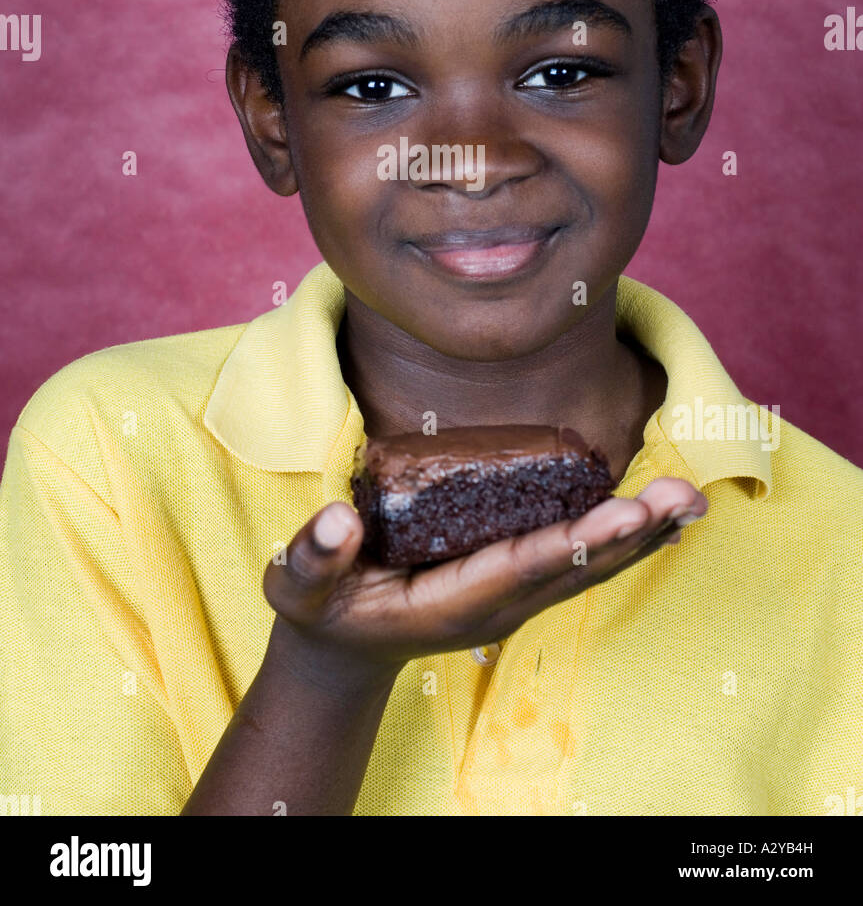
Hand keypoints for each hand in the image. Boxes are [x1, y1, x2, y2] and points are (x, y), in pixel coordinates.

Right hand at [262, 479, 706, 683]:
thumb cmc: (322, 612)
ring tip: (692, 499)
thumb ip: (313, 557)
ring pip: (588, 564)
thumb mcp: (298, 589)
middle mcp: (498, 602)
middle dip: (635, 533)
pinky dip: (623, 536)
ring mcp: (512, 595)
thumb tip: (339, 520)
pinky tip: (658, 515)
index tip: (629, 511)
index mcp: (456, 602)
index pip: (527, 565)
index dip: (580, 538)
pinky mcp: (515, 581)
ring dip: (642, 533)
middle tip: (686, 496)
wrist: (340, 650)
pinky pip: (578, 558)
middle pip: (578, 566)